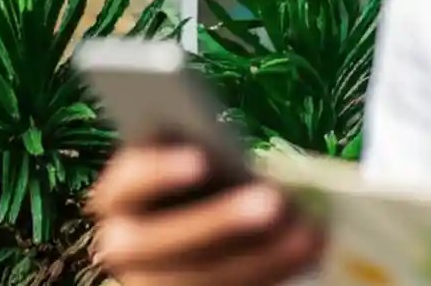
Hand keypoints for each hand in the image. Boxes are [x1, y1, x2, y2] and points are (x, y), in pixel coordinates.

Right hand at [88, 144, 323, 285]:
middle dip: (216, 222)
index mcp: (120, 197)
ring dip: (259, 258)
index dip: (157, 173)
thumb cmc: (203, 182)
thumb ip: (207, 157)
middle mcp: (125, 245)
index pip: (124, 184)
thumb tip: (238, 162)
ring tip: (307, 232)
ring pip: (198, 280)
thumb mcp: (199, 163)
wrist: (197, 235)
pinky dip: (272, 274)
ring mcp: (155, 281)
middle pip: (157, 243)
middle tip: (272, 201)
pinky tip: (309, 252)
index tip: (202, 158)